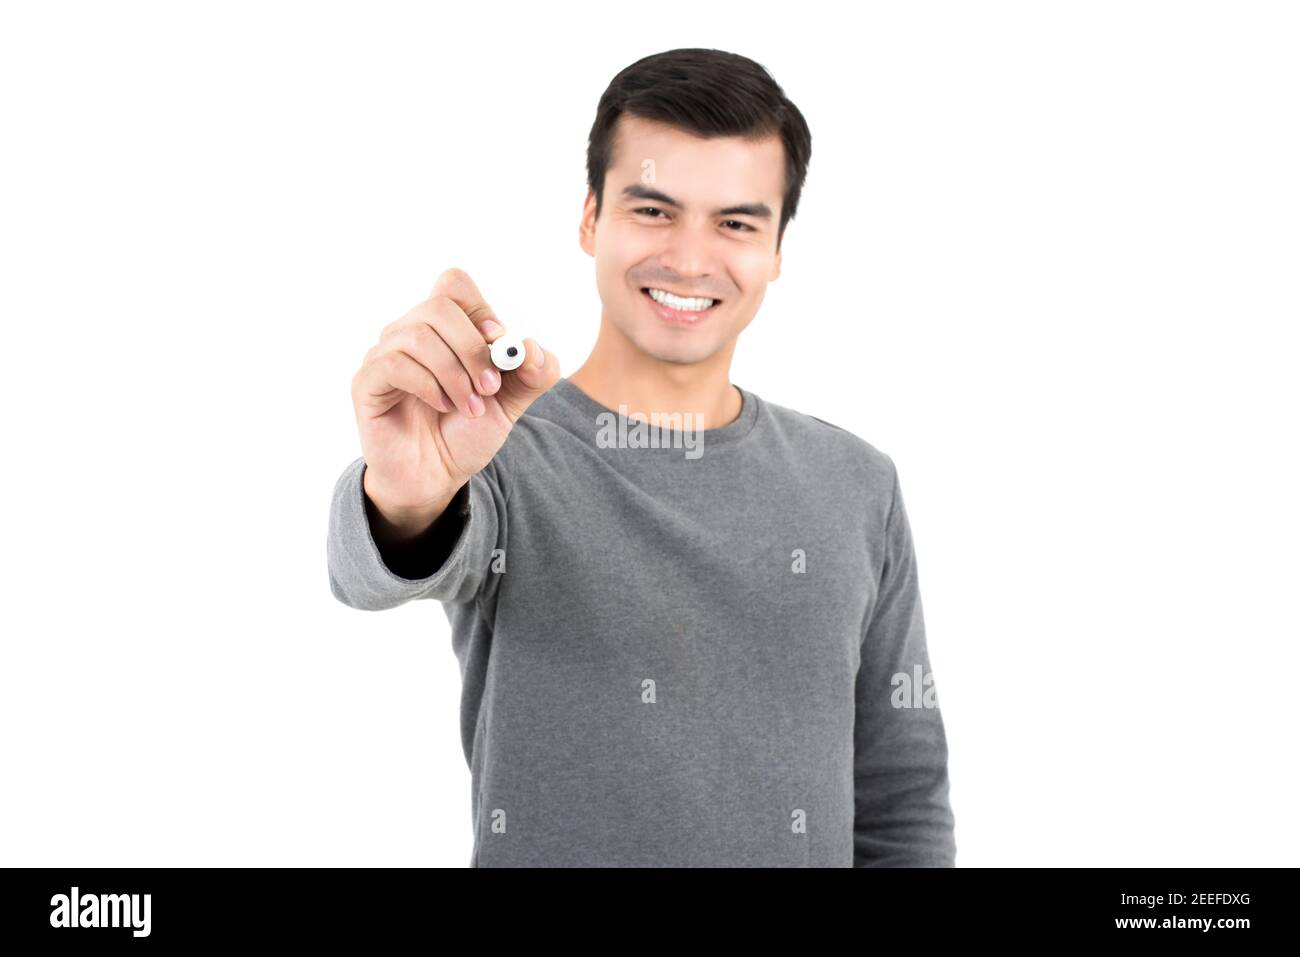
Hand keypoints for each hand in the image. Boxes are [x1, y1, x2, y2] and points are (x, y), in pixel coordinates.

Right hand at [350, 267, 560, 527]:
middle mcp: (410, 333)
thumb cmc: (465, 432)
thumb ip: (534, 374)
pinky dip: (428, 385)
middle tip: (489, 387)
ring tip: (469, 407)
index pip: (454, 285)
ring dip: (455, 374)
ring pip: (418, 335)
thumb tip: (532, 348)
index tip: (499, 345)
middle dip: (473, 348)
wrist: (437, 477)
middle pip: (439, 305)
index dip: (480, 310)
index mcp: (444, 329)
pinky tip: (443, 406)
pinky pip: (393, 364)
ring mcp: (385, 355)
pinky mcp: (367, 382)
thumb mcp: (512, 402)